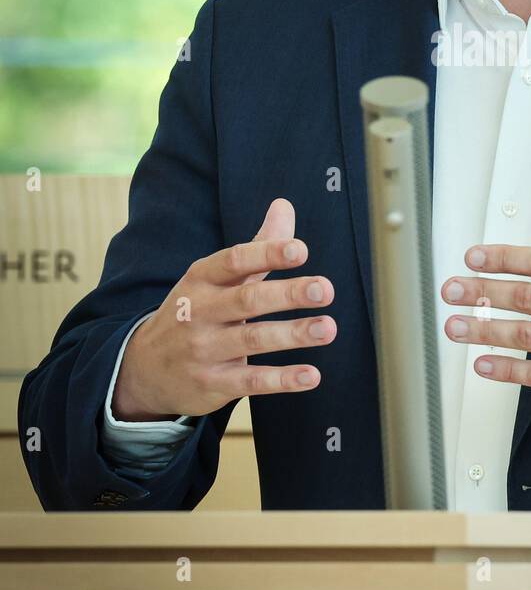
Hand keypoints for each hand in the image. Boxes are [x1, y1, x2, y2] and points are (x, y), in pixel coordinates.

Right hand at [111, 198, 335, 419]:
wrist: (144, 368)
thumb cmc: (194, 312)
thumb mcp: (215, 277)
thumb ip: (257, 246)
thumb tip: (284, 205)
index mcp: (202, 279)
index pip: (234, 261)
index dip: (267, 254)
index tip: (301, 250)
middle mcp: (199, 312)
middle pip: (247, 300)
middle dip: (288, 294)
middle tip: (326, 289)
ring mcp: (204, 349)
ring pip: (252, 339)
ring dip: (293, 334)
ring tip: (327, 328)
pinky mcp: (212, 384)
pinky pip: (251, 381)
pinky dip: (282, 379)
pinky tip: (311, 375)